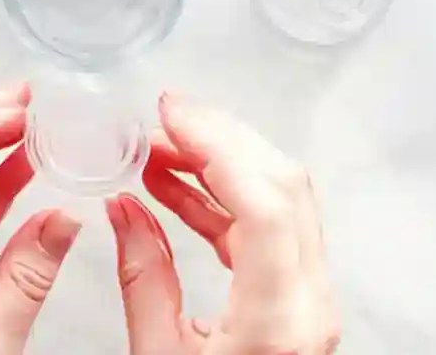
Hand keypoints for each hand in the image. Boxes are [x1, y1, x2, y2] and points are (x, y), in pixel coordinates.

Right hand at [108, 92, 340, 353]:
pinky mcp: (301, 297)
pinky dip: (224, 198)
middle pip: (282, 187)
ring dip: (221, 163)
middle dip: (221, 138)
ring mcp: (312, 298)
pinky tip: (175, 187)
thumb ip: (142, 277)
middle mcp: (309, 303)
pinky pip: (268, 228)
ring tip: (159, 149)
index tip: (172, 113)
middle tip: (165, 116)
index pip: (263, 206)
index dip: (217, 145)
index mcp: (277, 322)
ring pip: (281, 199)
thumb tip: (123, 207)